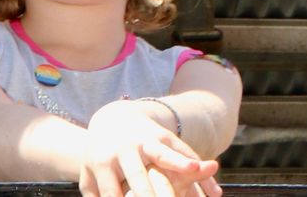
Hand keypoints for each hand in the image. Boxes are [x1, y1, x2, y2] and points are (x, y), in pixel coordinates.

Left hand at [82, 101, 219, 196]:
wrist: (114, 119)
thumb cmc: (102, 156)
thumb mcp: (91, 173)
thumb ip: (93, 194)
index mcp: (103, 163)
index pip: (111, 192)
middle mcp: (124, 151)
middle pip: (138, 178)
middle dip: (149, 196)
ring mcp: (145, 142)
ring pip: (163, 155)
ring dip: (179, 165)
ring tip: (193, 172)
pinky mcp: (165, 137)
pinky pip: (185, 155)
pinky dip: (201, 173)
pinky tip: (215, 193)